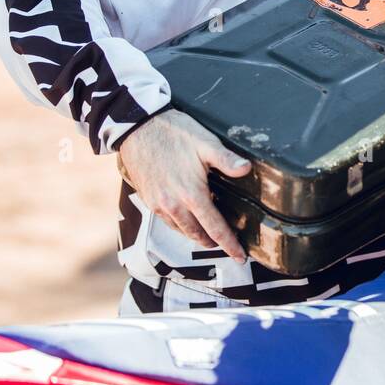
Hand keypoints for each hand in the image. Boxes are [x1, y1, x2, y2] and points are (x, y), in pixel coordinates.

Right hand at [118, 109, 251, 263]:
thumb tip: (247, 169)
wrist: (137, 128)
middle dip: (215, 243)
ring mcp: (159, 205)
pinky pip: (168, 222)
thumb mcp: (205, 142)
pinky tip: (189, 222)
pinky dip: (182, 227)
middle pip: (199, 235)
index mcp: (192, 195)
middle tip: (230, 247)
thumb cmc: (173, 133)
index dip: (230, 244)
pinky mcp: (149, 200)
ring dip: (198, 236)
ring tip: (211, 237)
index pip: (216, 228)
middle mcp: (174, 206)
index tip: (241, 257)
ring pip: (182, 231)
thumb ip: (226, 159)